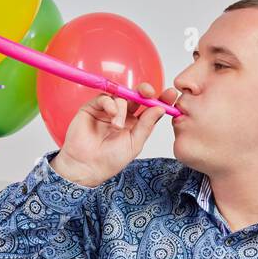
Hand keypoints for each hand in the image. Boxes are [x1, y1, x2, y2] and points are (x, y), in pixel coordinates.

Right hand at [50, 82, 179, 186]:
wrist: (86, 166)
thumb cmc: (110, 160)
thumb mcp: (134, 144)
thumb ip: (146, 125)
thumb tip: (160, 108)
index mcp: (135, 125)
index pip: (150, 108)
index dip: (160, 100)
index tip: (171, 94)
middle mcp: (123, 115)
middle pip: (137, 96)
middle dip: (145, 92)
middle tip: (148, 92)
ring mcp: (108, 110)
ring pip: (122, 97)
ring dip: (122, 109)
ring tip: (117, 126)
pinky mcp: (93, 107)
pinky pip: (105, 98)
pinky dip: (110, 104)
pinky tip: (111, 115)